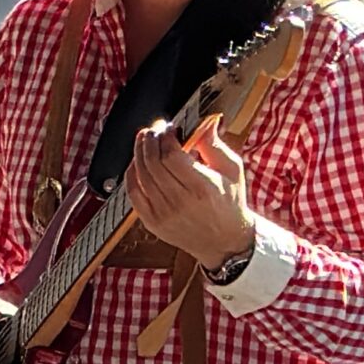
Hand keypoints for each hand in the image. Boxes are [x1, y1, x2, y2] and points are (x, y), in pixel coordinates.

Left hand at [126, 116, 253, 269]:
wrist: (223, 241)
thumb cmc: (229, 202)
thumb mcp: (232, 170)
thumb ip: (214, 144)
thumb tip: (205, 121)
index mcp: (202, 187)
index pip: (172, 156)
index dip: (165, 137)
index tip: (168, 127)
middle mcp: (180, 202)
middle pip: (153, 164)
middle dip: (150, 141)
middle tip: (152, 130)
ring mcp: (163, 214)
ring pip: (140, 176)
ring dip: (138, 154)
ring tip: (144, 140)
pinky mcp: (151, 222)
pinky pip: (133, 194)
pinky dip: (131, 175)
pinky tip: (136, 162)